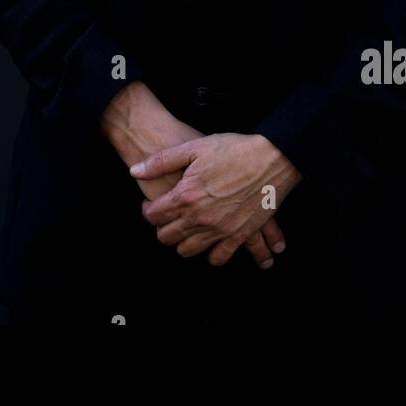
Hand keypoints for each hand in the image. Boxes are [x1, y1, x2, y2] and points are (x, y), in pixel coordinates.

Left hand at [100, 83, 285, 268]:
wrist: (272, 158)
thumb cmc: (233, 149)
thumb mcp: (194, 147)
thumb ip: (161, 161)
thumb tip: (134, 171)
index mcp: (185, 196)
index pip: (153, 215)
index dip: (148, 210)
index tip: (151, 204)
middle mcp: (199, 218)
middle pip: (167, 237)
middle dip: (162, 228)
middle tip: (166, 217)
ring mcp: (219, 230)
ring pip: (188, 251)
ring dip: (182, 242)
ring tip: (185, 229)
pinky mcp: (239, 236)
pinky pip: (218, 258)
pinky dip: (211, 254)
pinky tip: (210, 243)